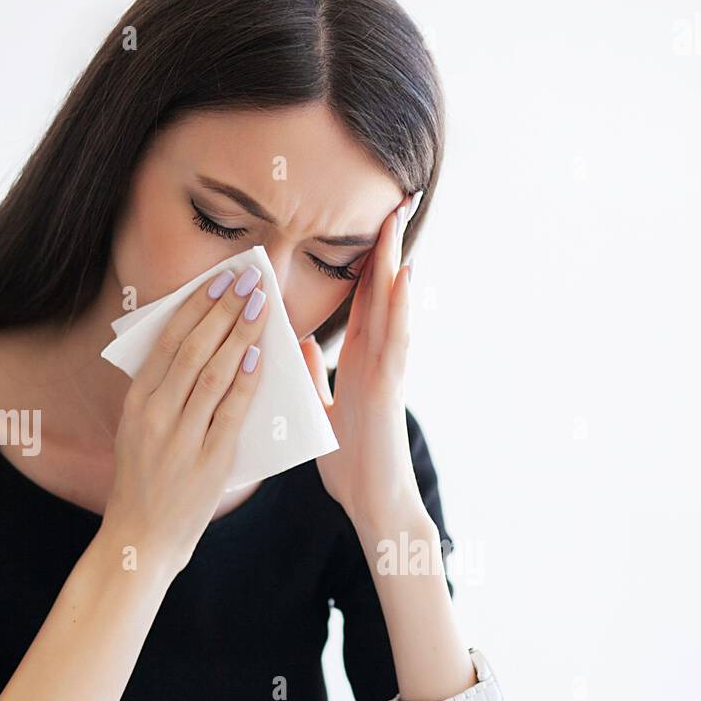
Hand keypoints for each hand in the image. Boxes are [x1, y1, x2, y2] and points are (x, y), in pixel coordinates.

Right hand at [101, 262, 268, 576]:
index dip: (195, 306)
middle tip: (249, 280)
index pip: (168, 341)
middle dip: (223, 309)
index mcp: (137, 401)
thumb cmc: (146, 480)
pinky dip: (245, 381)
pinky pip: (231, 412)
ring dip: (239, 334)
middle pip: (193, 349)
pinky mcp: (208, 461)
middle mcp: (156, 414)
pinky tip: (258, 355)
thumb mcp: (139, 429)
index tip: (219, 280)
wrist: (142, 537)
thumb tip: (199, 345)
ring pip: (213, 373)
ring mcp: (181, 438)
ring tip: (260, 305)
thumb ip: (163, 392)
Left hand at [299, 191, 425, 530]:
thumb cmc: (352, 463)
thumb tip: (297, 343)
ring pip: (391, 305)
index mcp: (358, 360)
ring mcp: (386, 370)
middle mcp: (375, 357)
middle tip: (396, 197)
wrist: (372, 502)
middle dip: (385, 245)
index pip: (362, 299)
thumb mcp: (322, 411)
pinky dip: (398, 306)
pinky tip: (403, 275)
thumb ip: (314, 376)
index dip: (365, 260)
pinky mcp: (387, 388)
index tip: (369, 221)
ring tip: (399, 218)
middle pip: (380, 290)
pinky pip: (393, 339)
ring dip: (395, 261)